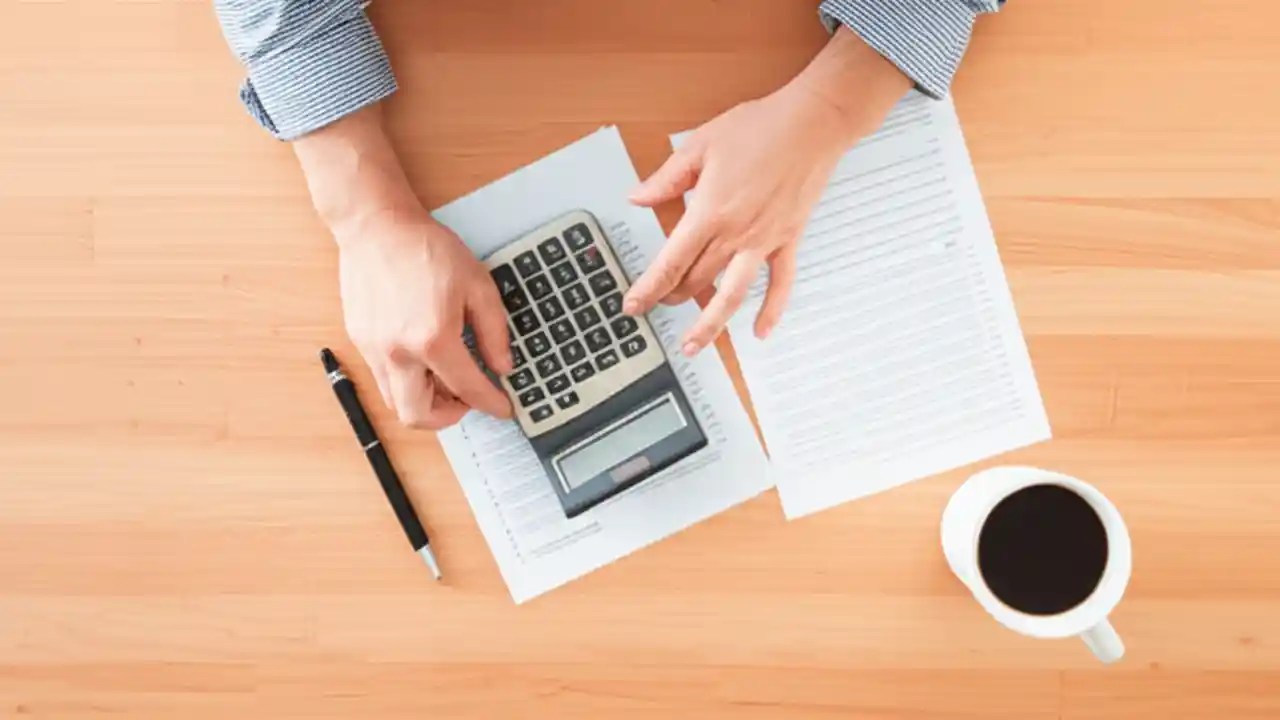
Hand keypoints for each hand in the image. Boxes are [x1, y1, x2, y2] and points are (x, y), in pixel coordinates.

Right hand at [292, 106, 511, 428]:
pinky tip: (423, 357)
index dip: (490, 403)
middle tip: (466, 398)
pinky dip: (407, 381)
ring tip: (445, 376)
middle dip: (447, 417)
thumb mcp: (477, 285)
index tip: (502, 407)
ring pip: (396, 403)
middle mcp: (397, 352)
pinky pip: (384, 379)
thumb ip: (494, 332)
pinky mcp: (360, 342)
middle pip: (418, 416)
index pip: (467, 389)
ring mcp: (373, 350)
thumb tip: (502, 366)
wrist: (377, 227)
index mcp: (432, 338)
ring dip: (424, 401)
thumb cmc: (425, 249)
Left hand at [624, 28, 910, 354]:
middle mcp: (736, 233)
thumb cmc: (761, 128)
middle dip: (672, 298)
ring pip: (732, 295)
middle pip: (695, 281)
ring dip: (711, 324)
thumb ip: (667, 179)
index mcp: (709, 212)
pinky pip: (781, 284)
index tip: (632, 307)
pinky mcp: (788, 240)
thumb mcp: (701, 145)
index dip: (647, 289)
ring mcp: (764, 241)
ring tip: (695, 346)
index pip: (669, 263)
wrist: (812, 123)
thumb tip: (638, 198)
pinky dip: (772, 310)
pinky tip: (761, 331)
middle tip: (657, 306)